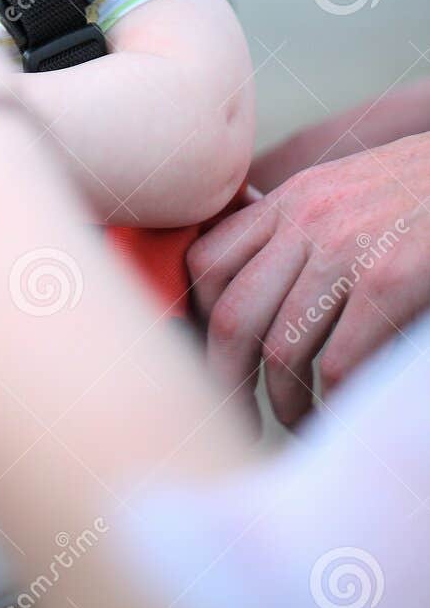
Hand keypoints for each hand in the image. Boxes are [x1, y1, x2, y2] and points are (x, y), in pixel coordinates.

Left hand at [187, 133, 429, 426]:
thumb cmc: (418, 189)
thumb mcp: (342, 189)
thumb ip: (299, 228)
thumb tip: (261, 285)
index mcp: (291, 199)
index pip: (207, 262)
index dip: (199, 319)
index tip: (216, 353)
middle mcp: (306, 220)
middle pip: (231, 316)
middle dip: (226, 380)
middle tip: (237, 416)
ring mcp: (345, 250)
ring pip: (281, 348)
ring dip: (284, 403)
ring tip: (297, 419)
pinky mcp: (388, 281)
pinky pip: (339, 362)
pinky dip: (333, 401)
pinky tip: (339, 409)